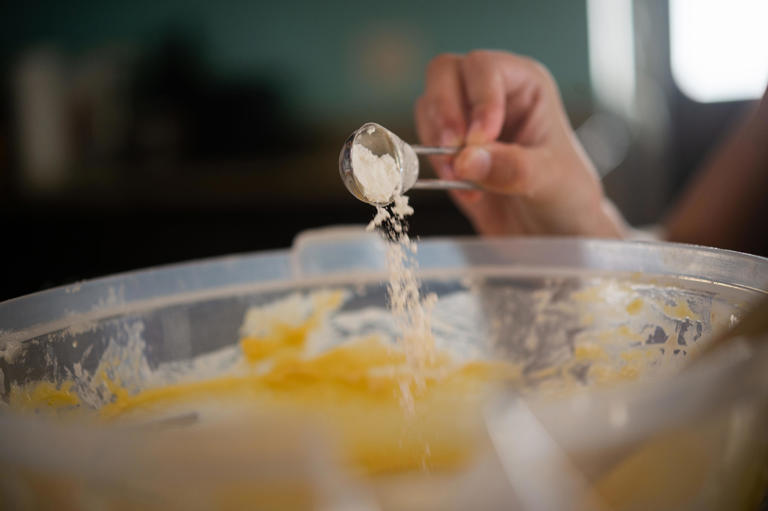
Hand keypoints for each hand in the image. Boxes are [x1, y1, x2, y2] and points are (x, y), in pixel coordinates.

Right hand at [414, 50, 625, 236]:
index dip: (476, 100)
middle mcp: (492, 94)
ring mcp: (466, 120)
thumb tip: (467, 158)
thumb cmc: (567, 197)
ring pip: (428, 107)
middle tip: (453, 151)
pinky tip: (464, 189)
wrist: (553, 232)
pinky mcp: (449, 149)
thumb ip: (514, 167)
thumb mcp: (552, 181)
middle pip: (444, 73)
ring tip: (463, 178)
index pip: (485, 69)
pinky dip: (434, 166)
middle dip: (444, 114)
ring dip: (436, 144)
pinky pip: (422, 142)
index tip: (480, 139)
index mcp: (525, 84)